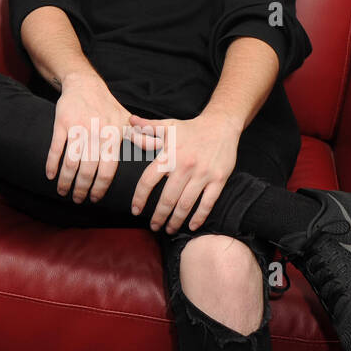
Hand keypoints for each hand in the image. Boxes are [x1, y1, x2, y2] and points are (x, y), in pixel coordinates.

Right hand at [48, 70, 159, 203]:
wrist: (85, 84)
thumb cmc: (108, 107)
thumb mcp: (127, 121)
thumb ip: (141, 136)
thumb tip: (159, 147)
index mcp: (112, 137)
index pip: (107, 170)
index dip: (100, 187)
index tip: (95, 199)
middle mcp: (96, 134)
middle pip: (88, 170)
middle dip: (82, 188)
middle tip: (78, 199)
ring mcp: (78, 129)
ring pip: (70, 162)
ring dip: (65, 180)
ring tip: (63, 192)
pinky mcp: (62, 123)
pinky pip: (56, 148)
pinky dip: (52, 164)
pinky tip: (50, 175)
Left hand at [130, 113, 239, 233]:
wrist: (221, 125)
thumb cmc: (190, 128)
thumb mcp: (168, 125)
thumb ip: (147, 126)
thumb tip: (129, 121)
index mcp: (170, 155)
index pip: (149, 180)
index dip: (140, 197)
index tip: (135, 211)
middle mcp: (185, 166)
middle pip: (168, 198)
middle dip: (159, 216)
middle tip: (153, 227)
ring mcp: (203, 174)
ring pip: (186, 204)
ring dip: (176, 220)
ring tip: (169, 230)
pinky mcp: (218, 179)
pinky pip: (208, 203)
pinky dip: (199, 217)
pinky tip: (191, 226)